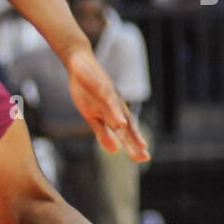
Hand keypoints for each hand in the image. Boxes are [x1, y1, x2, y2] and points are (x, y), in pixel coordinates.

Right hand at [65, 47, 148, 161]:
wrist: (80, 64)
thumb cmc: (87, 91)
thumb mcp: (92, 116)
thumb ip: (103, 133)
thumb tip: (114, 151)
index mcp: (113, 113)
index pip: (126, 133)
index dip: (134, 145)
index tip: (144, 159)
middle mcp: (115, 104)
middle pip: (125, 124)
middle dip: (133, 139)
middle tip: (143, 154)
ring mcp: (107, 94)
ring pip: (117, 109)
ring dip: (122, 121)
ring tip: (128, 133)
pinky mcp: (97, 83)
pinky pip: (105, 94)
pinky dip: (110, 104)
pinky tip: (114, 113)